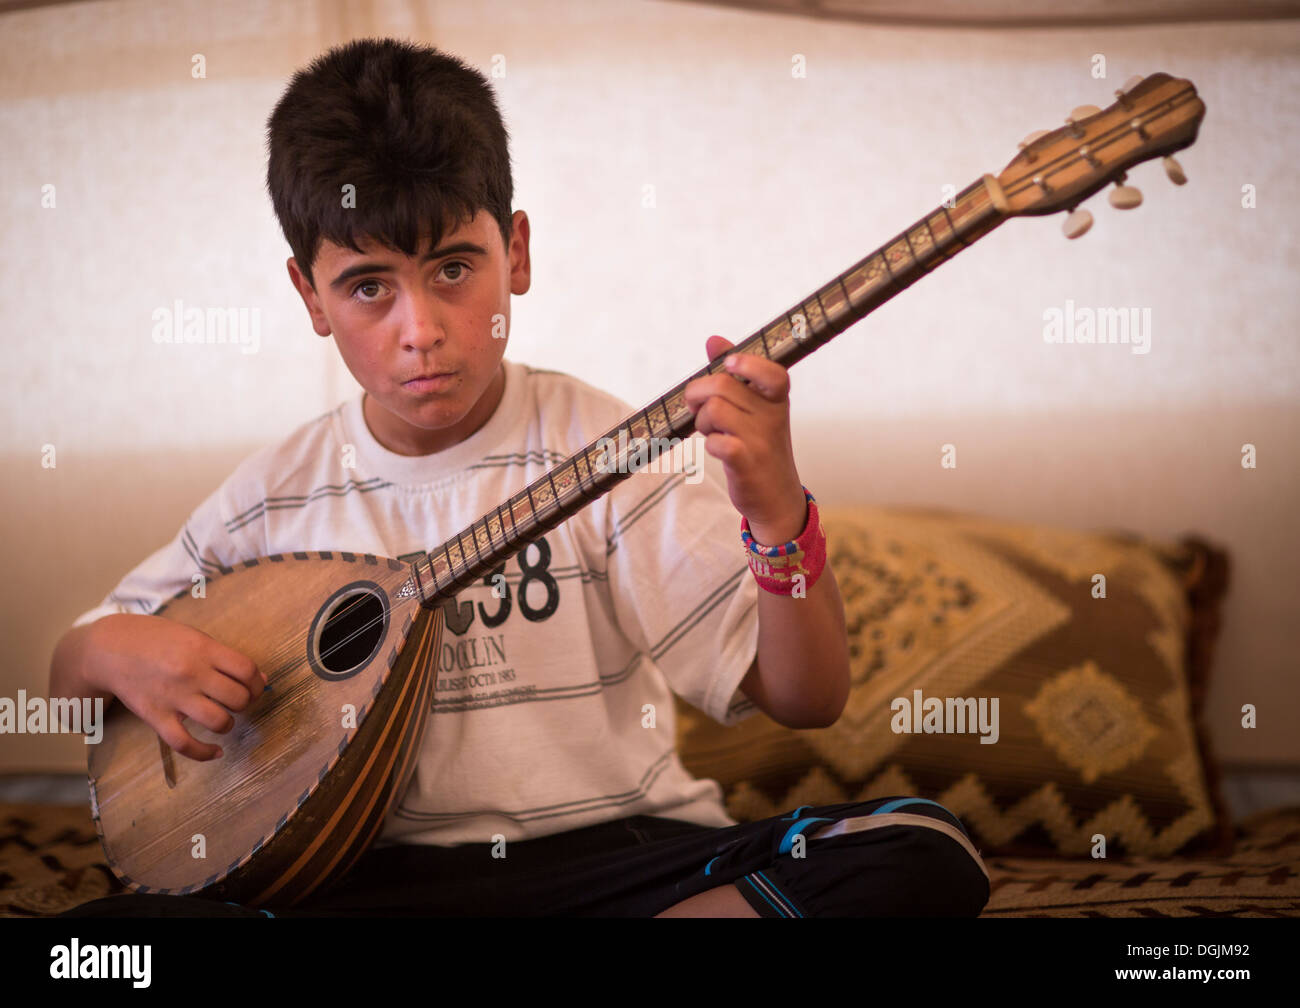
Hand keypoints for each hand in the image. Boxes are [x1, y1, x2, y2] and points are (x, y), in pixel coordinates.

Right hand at [87, 613, 264, 760]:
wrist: (109, 649)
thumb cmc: (157, 640)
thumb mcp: (193, 637)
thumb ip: (225, 657)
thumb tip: (260, 680)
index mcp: (203, 649)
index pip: (247, 670)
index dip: (257, 683)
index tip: (254, 687)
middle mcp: (191, 673)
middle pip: (237, 698)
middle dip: (244, 703)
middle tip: (237, 702)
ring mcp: (173, 697)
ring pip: (218, 721)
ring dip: (228, 724)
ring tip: (223, 719)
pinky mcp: (156, 716)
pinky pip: (184, 744)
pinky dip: (204, 753)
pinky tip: (215, 752)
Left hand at [682, 334, 807, 544]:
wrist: (777, 497)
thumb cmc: (759, 446)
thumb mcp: (755, 408)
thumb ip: (735, 374)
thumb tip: (713, 339)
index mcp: (776, 399)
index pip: (772, 372)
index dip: (746, 363)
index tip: (729, 365)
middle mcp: (772, 416)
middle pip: (721, 385)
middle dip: (697, 394)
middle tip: (699, 409)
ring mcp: (760, 440)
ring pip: (714, 410)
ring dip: (701, 421)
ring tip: (710, 432)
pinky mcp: (746, 463)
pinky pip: (717, 442)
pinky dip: (709, 443)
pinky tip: (717, 449)